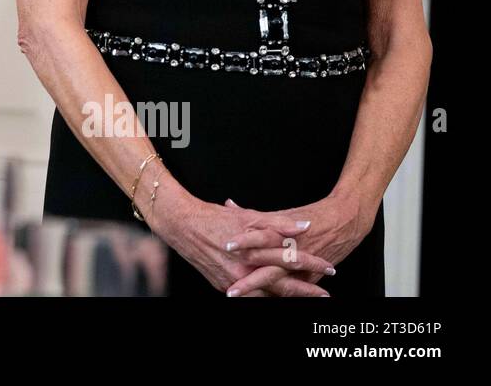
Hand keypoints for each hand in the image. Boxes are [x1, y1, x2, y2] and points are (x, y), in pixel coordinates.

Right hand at [149, 181, 333, 295]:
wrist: (182, 226)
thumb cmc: (214, 218)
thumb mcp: (248, 216)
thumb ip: (278, 222)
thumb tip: (304, 225)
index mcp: (253, 252)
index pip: (291, 260)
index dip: (313, 264)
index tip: (330, 267)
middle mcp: (245, 272)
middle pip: (283, 287)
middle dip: (306, 291)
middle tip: (326, 294)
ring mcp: (234, 283)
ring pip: (268, 296)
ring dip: (288, 298)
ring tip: (306, 298)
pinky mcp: (225, 287)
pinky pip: (253, 296)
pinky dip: (268, 297)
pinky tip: (277, 296)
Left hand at [221, 193, 373, 296]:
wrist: (345, 219)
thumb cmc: (313, 216)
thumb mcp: (281, 213)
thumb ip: (253, 215)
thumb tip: (230, 205)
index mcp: (283, 232)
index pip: (260, 236)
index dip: (244, 242)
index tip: (227, 246)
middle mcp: (291, 251)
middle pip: (268, 267)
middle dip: (249, 281)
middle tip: (232, 290)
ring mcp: (301, 267)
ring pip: (279, 284)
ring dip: (261, 292)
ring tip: (242, 297)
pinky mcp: (311, 277)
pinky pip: (295, 290)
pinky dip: (282, 296)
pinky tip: (269, 301)